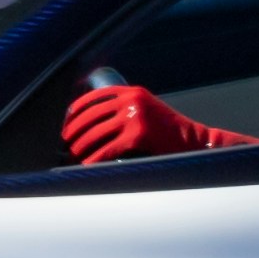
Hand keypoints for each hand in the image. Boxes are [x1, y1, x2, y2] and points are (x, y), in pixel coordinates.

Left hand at [63, 79, 245, 166]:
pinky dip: (93, 159)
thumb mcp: (148, 110)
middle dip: (73, 130)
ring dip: (79, 146)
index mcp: (132, 92)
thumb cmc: (170, 132)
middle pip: (90, 115)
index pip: (94, 96)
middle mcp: (131, 101)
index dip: (76, 110)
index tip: (65, 121)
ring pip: (95, 134)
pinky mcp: (137, 136)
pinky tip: (86, 165)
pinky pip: (106, 150)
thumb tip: (97, 121)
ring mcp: (134, 117)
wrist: (195, 142)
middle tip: (63, 142)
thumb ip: (127, 110)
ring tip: (71, 155)